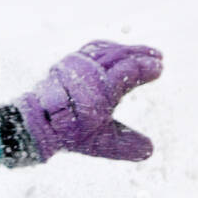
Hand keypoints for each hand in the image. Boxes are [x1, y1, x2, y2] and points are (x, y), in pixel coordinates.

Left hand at [11, 40, 162, 161]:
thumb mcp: (102, 143)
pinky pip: (94, 49)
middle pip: (121, 56)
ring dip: (127, 50)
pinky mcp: (69, 61)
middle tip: (158, 57)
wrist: (36, 123)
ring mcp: (79, 64)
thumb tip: (150, 150)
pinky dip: (110, 48)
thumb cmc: (70, 134)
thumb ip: (127, 144)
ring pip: (108, 50)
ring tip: (142, 53)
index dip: (146, 69)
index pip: (129, 71)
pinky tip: (117, 50)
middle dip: (141, 54)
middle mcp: (91, 72)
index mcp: (103, 90)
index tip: (160, 68)